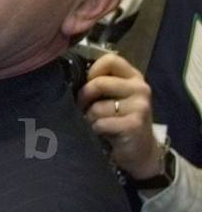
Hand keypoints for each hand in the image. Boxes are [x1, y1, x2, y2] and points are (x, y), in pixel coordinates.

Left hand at [78, 53, 163, 178]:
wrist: (140, 151)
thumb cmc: (120, 121)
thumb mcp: (113, 98)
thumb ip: (101, 84)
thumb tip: (71, 76)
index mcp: (133, 77)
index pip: (110, 60)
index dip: (92, 71)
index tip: (87, 84)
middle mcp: (140, 88)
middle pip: (99, 82)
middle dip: (84, 97)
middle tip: (82, 108)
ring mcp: (140, 106)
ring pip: (98, 106)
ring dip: (89, 117)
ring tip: (95, 123)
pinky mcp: (135, 124)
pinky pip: (101, 123)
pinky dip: (96, 129)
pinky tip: (101, 133)